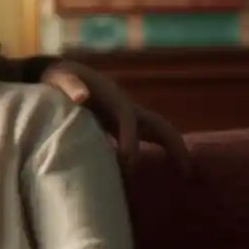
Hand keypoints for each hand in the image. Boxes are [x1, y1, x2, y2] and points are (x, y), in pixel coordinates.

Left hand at [41, 60, 191, 172]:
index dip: (130, 139)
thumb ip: (69, 85)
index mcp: (112, 98)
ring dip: (174, 150)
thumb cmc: (60, 78)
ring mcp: (127, 116)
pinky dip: (156, 153)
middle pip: (158, 124)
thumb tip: (81, 95)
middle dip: (173, 146)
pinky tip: (157, 175)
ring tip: (186, 175)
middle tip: (188, 172)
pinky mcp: (121, 125)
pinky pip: (145, 139)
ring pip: (158, 132)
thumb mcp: (60, 78)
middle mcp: (126, 107)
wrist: (64, 73)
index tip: (127, 162)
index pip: (128, 119)